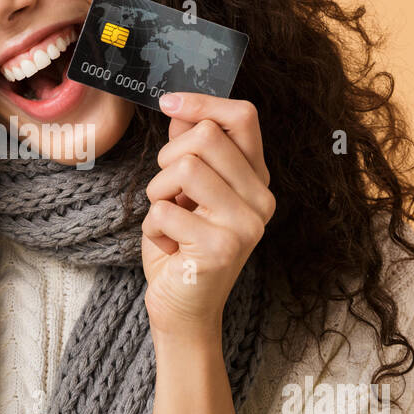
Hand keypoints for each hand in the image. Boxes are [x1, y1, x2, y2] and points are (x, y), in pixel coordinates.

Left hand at [141, 91, 275, 337]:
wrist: (182, 310)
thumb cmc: (181, 248)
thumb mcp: (184, 193)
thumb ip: (189, 151)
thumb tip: (180, 108)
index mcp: (256, 180)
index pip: (243, 117)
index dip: (202, 103)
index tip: (168, 103)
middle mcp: (262, 199)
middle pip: (207, 136)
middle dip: (168, 158)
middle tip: (166, 191)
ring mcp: (247, 224)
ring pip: (185, 168)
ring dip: (158, 193)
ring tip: (167, 219)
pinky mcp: (222, 248)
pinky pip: (164, 212)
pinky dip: (152, 228)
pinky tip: (168, 248)